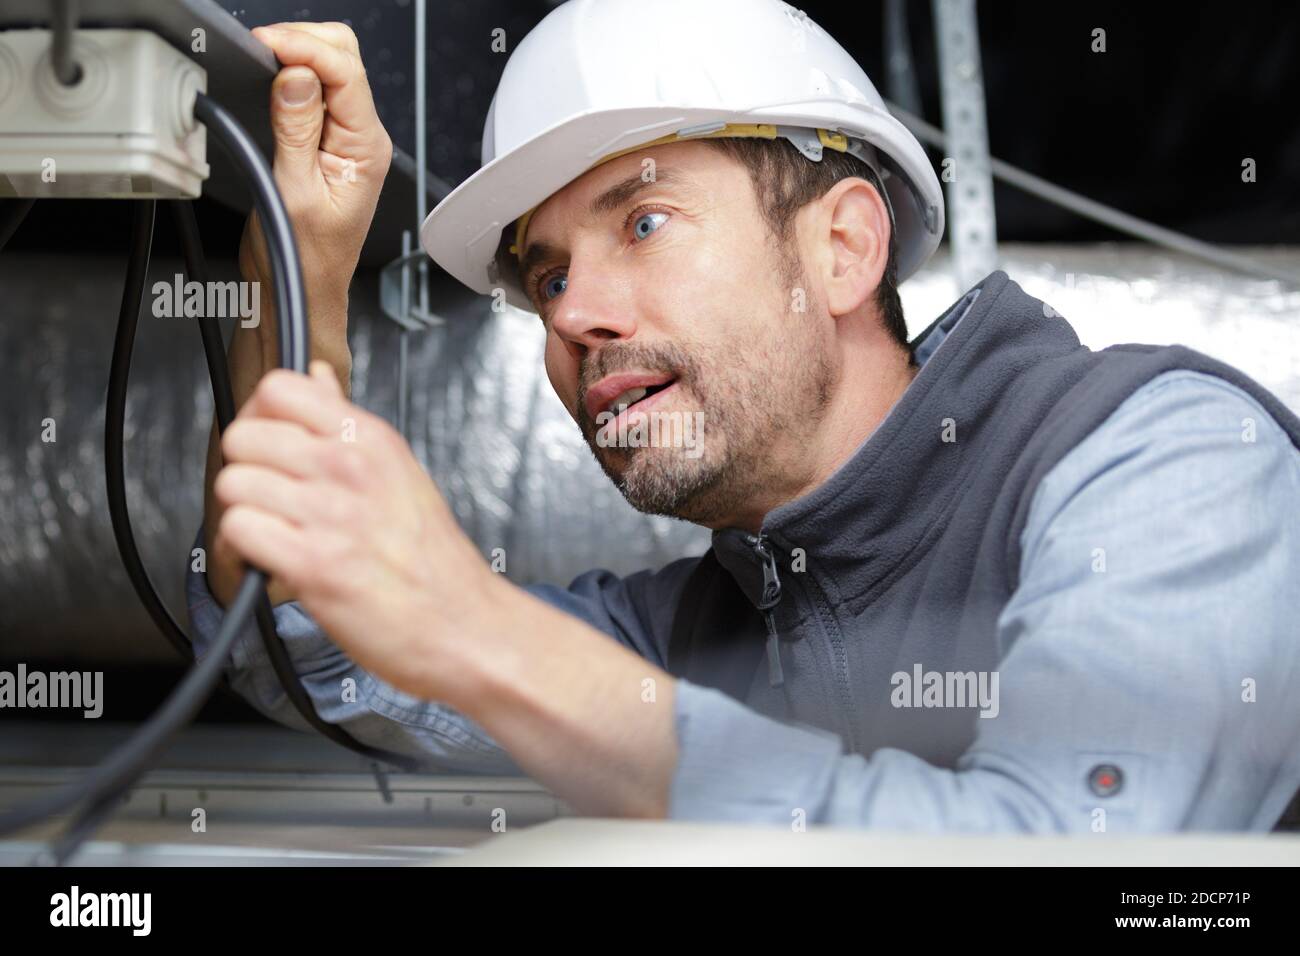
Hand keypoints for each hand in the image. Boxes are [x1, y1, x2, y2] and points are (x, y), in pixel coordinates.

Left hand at [213, 363, 507, 696]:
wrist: (461, 624)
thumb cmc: (432, 559)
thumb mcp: (400, 470)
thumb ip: (348, 423)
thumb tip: (317, 376)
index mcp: (370, 439)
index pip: (278, 389)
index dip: (258, 416)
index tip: (267, 444)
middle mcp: (349, 468)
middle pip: (242, 437)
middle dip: (245, 470)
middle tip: (268, 498)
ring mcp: (330, 514)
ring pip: (232, 484)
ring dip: (241, 513)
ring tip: (271, 533)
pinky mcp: (312, 564)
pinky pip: (238, 531)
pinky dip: (241, 551)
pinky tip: (268, 560)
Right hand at [240, 22, 392, 312]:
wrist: (298, 290)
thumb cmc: (303, 259)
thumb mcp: (293, 193)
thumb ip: (295, 130)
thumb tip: (296, 75)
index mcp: (367, 149)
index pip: (346, 72)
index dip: (304, 48)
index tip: (264, 43)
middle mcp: (361, 138)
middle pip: (343, 57)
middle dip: (301, 42)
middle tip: (257, 50)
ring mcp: (342, 137)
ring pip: (327, 69)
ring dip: (293, 58)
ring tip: (257, 67)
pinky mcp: (320, 141)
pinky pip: (310, 93)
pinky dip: (286, 77)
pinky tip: (265, 87)